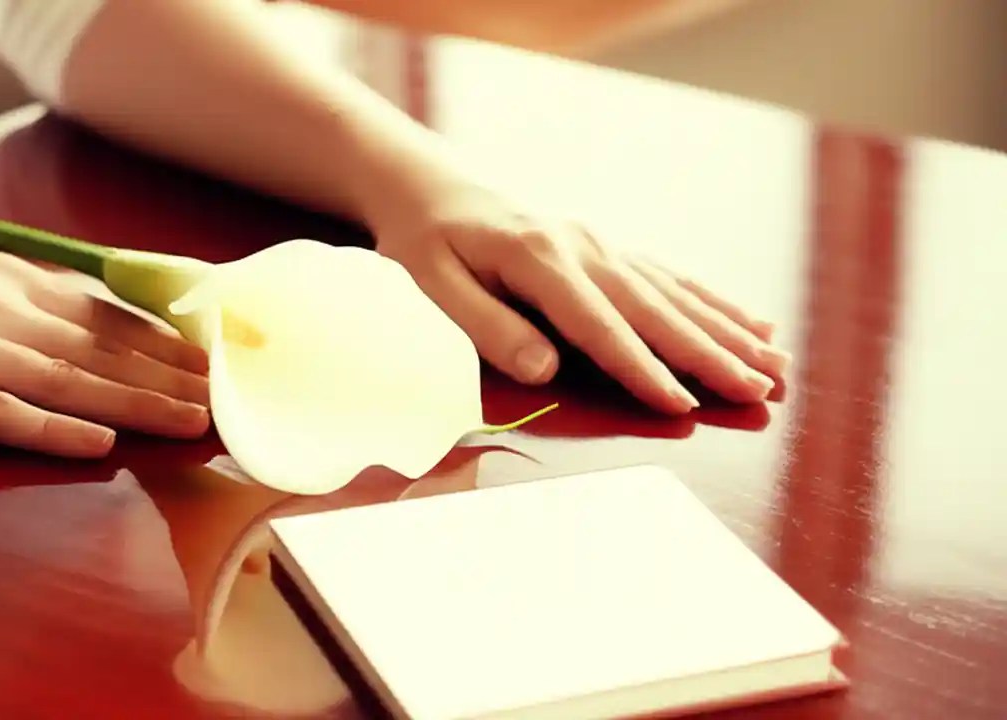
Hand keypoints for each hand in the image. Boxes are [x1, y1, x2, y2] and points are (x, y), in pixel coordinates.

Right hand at [0, 216, 209, 456]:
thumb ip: (5, 288)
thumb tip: (71, 306)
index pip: (97, 309)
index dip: (157, 337)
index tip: (207, 355)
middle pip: (97, 346)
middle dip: (167, 373)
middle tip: (224, 395)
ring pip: (65, 378)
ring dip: (135, 401)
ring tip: (190, 421)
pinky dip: (49, 428)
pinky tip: (97, 442)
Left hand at [370, 181, 788, 413]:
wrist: (434, 188)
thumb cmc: (428, 242)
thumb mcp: (435, 282)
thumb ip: (487, 325)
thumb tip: (544, 369)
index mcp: (539, 258)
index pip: (599, 326)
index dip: (641, 369)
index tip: (682, 406)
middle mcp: (584, 247)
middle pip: (655, 309)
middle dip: (710, 354)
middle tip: (759, 391)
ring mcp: (602, 243)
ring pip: (675, 293)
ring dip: (728, 330)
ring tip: (776, 364)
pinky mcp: (609, 247)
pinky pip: (670, 277)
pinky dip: (714, 302)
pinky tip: (752, 323)